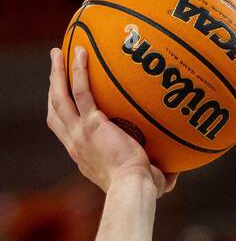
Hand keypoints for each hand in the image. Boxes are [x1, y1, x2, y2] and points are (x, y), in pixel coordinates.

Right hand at [47, 46, 175, 195]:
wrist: (133, 189)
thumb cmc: (142, 190)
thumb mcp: (148, 179)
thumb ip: (158, 171)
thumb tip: (177, 167)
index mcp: (84, 155)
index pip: (68, 132)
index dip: (65, 116)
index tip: (68, 103)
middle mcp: (76, 143)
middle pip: (56, 111)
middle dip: (54, 89)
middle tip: (55, 70)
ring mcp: (79, 133)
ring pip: (60, 97)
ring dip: (56, 74)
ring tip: (57, 53)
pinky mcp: (90, 124)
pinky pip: (81, 91)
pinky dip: (79, 71)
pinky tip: (81, 51)